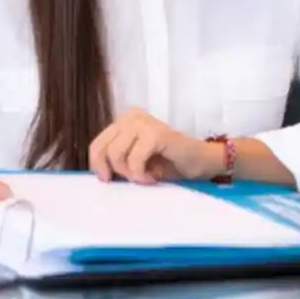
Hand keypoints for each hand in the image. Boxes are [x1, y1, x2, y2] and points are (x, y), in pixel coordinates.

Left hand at [88, 109, 217, 184]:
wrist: (202, 162)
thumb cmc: (169, 164)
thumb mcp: (135, 161)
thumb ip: (117, 160)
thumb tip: (98, 174)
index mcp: (123, 121)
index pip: (97, 144)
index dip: (97, 165)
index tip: (109, 180)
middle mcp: (131, 117)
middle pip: (102, 149)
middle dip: (115, 171)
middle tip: (134, 180)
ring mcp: (143, 123)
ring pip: (115, 154)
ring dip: (130, 173)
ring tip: (146, 178)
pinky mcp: (155, 133)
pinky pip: (134, 158)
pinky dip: (140, 173)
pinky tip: (153, 177)